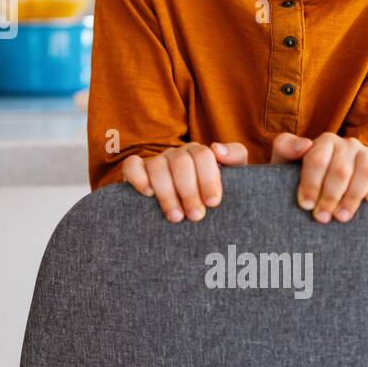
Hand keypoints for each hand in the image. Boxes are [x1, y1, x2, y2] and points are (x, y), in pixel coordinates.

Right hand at [122, 142, 248, 222]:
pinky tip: (148, 194)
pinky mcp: (135, 170)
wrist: (192, 210)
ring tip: (176, 217)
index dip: (208, 178)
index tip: (213, 203)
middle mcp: (177, 154)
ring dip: (167, 193)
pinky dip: (138, 178)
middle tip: (196, 216)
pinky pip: (132, 166)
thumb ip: (235, 157)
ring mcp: (155, 161)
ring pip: (157, 166)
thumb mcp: (232, 177)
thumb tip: (217, 148)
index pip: (203, 155)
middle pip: (181, 162)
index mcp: (199, 153)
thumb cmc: (211, 196)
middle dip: (189, 191)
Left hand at [269, 132, 367, 223]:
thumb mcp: (286, 164)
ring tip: (342, 217)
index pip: (317, 159)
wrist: (326, 190)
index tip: (306, 205)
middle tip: (322, 218)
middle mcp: (347, 144)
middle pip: (341, 169)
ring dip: (354, 195)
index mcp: (324, 143)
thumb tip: (305, 145)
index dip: (311, 183)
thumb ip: (285, 148)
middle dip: (330, 196)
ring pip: (366, 169)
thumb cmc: (304, 179)